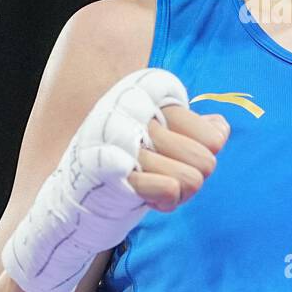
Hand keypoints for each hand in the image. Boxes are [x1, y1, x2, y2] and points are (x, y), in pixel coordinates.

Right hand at [2, 68, 229, 291]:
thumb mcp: (161, 136)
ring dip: (179, 193)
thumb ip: (193, 128)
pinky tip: (146, 198)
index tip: (177, 153)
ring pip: (193, 177)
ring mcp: (120, 138)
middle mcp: (133, 106)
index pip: (213, 134)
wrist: (71, 200)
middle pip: (206, 157)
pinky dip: (165, 201)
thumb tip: (220, 128)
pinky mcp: (112, 171)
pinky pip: (170, 189)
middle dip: (194, 177)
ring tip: (154, 186)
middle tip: (167, 176)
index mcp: (147, 90)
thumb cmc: (125, 163)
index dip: (204, 155)